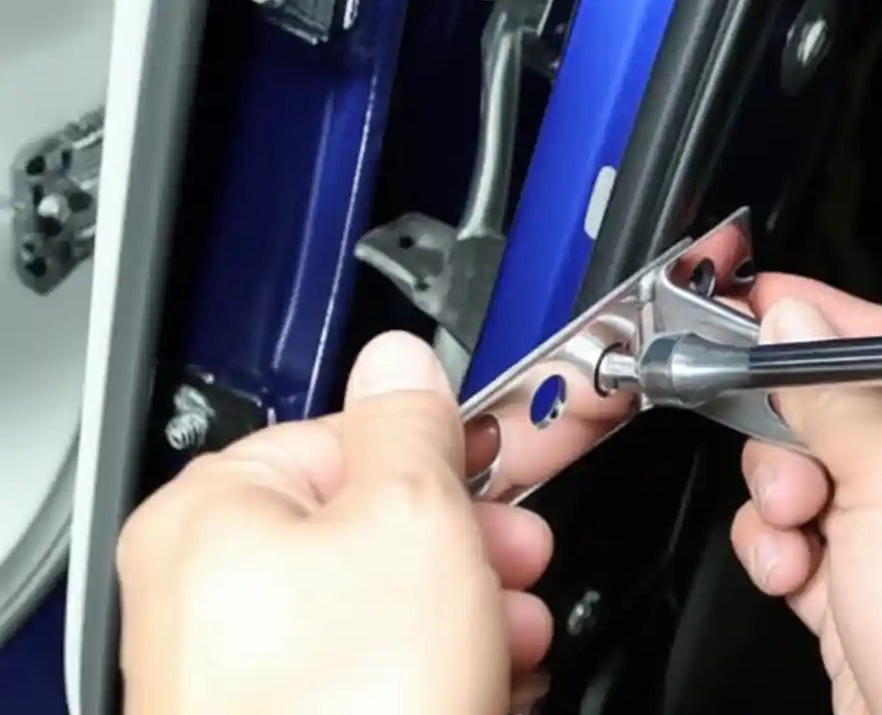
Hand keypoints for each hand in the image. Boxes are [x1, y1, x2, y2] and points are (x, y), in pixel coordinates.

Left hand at [116, 333, 552, 714]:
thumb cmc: (353, 706)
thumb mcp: (411, 515)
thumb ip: (411, 419)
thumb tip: (400, 357)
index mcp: (213, 519)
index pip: (342, 434)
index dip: (437, 453)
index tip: (492, 469)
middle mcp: (211, 599)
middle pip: (371, 527)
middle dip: (468, 547)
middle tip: (516, 562)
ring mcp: (248, 679)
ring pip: (388, 607)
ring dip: (473, 612)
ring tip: (514, 639)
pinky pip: (379, 675)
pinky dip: (443, 671)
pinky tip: (491, 688)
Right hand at [730, 274, 881, 714]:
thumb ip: (837, 394)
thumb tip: (795, 325)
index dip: (815, 320)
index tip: (754, 301)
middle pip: (832, 419)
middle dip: (790, 437)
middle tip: (792, 468)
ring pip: (803, 486)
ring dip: (780, 504)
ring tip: (799, 536)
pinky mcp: (866, 607)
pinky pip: (796, 550)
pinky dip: (780, 557)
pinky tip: (796, 577)